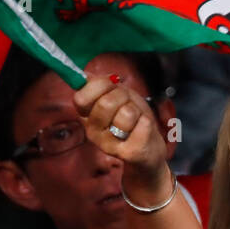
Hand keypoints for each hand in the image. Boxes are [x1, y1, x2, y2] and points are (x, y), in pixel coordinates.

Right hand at [72, 75, 172, 203]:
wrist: (148, 150)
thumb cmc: (132, 119)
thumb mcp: (116, 95)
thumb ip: (101, 85)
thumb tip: (86, 76)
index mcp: (86, 116)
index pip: (81, 97)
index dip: (100, 85)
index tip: (112, 88)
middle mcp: (92, 132)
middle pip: (106, 102)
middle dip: (124, 97)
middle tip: (128, 106)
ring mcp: (109, 145)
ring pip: (126, 112)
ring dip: (137, 111)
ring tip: (135, 121)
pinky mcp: (129, 153)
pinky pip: (142, 124)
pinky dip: (147, 122)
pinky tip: (142, 131)